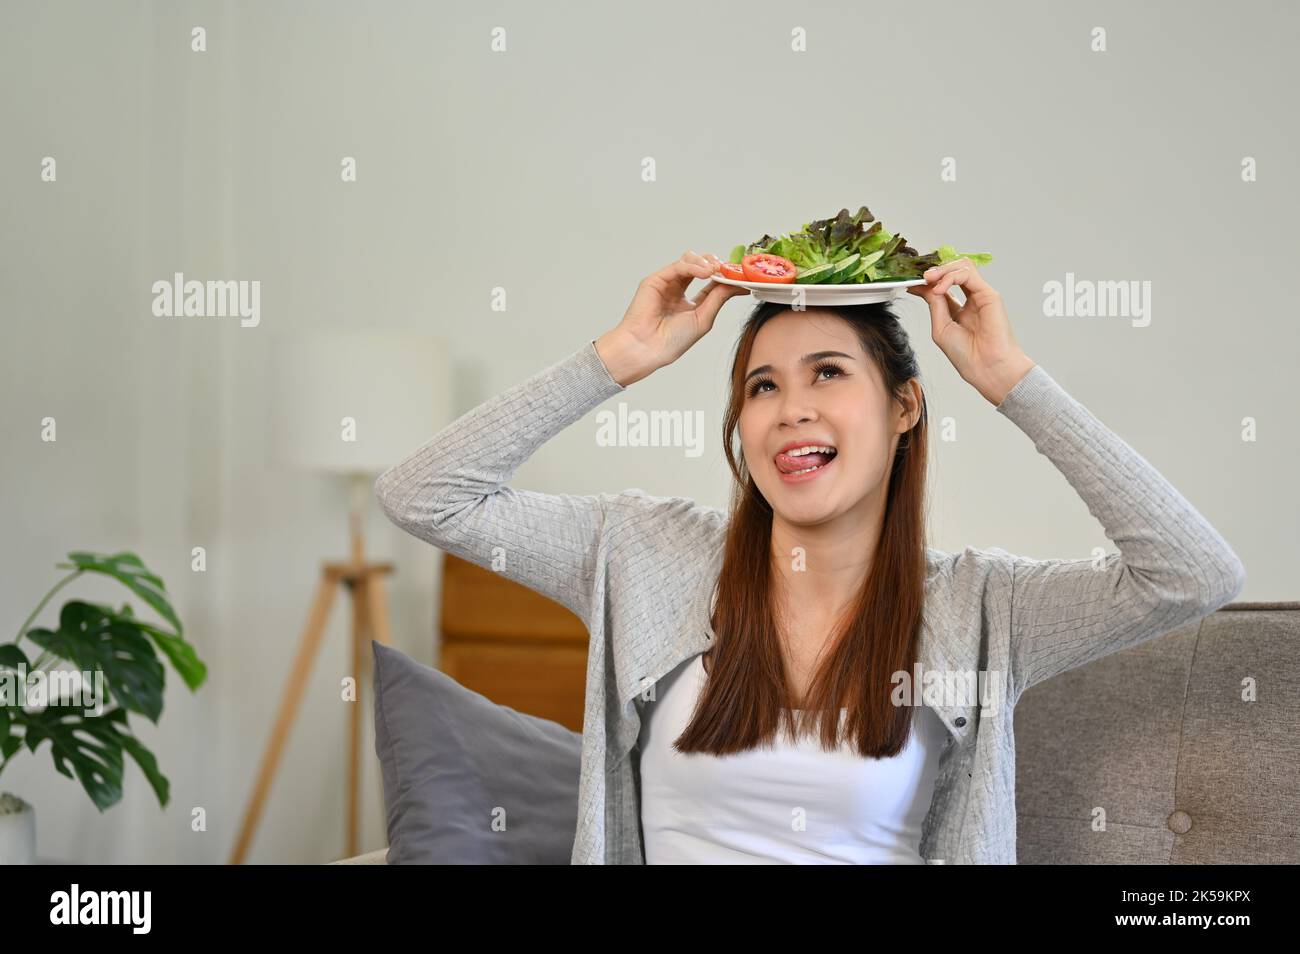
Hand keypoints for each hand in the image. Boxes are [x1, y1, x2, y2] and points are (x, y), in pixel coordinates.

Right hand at [596, 250, 748, 385]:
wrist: (648, 348)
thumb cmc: (672, 340)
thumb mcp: (704, 318)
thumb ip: (718, 298)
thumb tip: (737, 284)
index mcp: (690, 302)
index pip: (711, 283)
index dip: (726, 277)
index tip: (743, 276)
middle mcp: (678, 290)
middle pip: (701, 266)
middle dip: (717, 264)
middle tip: (729, 270)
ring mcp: (667, 283)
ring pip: (689, 260)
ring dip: (706, 262)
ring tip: (715, 270)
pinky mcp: (656, 279)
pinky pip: (679, 265)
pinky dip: (694, 265)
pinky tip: (705, 272)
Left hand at [907, 258, 1035, 405]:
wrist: (985, 368)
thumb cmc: (966, 355)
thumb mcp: (941, 327)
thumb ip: (935, 304)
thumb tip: (923, 286)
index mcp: (959, 309)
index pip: (942, 284)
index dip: (927, 281)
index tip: (910, 282)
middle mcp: (971, 299)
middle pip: (953, 271)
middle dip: (934, 271)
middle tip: (920, 278)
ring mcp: (980, 295)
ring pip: (962, 266)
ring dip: (942, 270)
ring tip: (928, 279)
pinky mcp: (989, 294)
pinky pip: (969, 274)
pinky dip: (951, 277)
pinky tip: (939, 288)